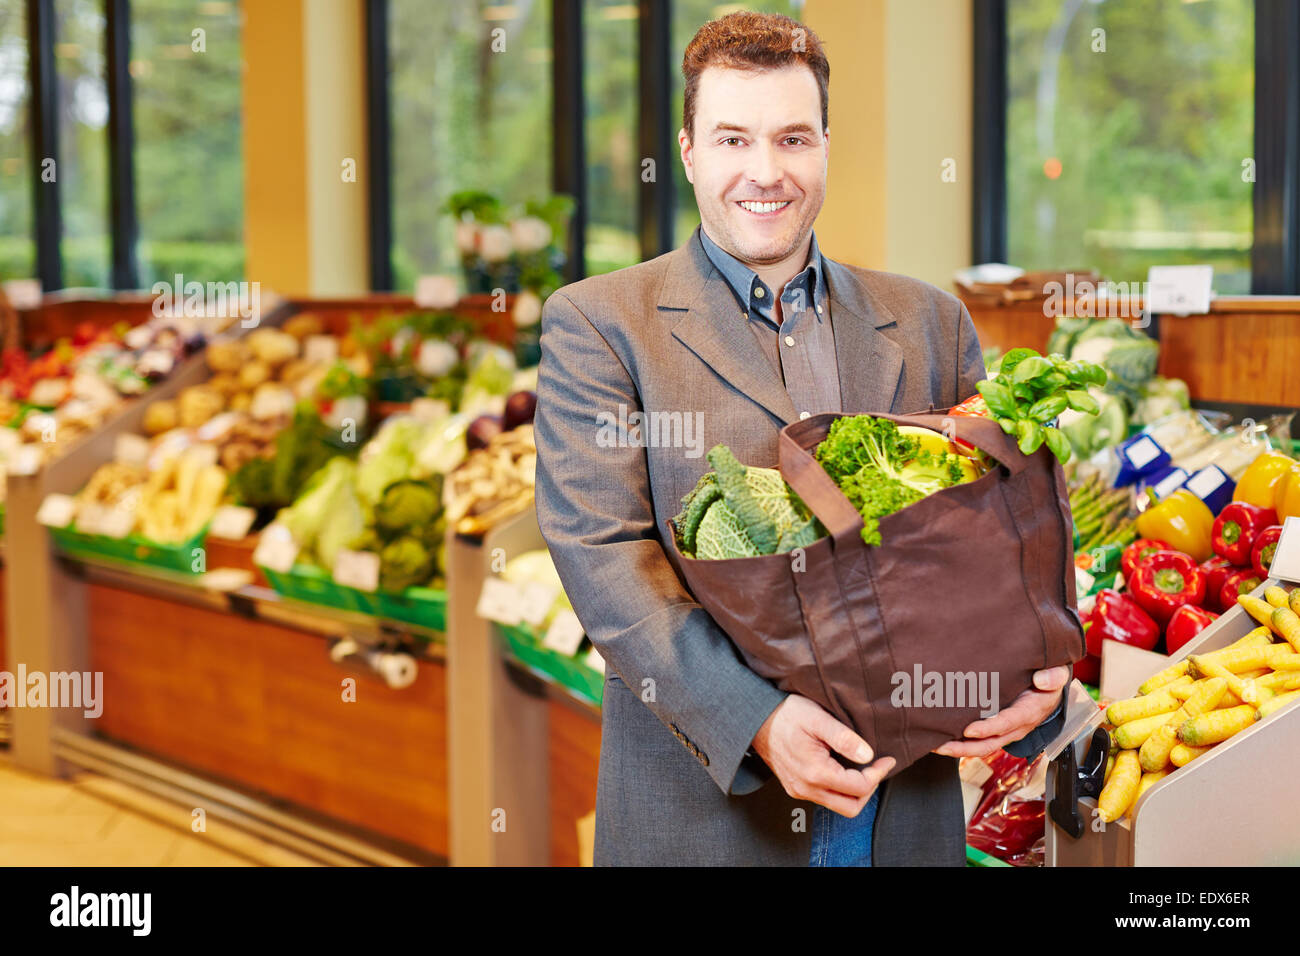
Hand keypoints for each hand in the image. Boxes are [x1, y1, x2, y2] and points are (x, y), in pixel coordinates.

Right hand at [751, 694, 894, 817]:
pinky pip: (825, 799)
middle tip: (875, 767)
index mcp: (815, 772)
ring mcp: (800, 791)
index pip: (859, 788)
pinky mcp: (795, 789)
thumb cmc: (786, 714)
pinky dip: (840, 789)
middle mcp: (806, 788)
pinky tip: (842, 769)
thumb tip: (868, 755)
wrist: (756, 720)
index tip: (886, 759)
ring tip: (861, 767)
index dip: (878, 774)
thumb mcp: (817, 717)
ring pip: (838, 806)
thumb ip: (844, 738)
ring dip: (855, 791)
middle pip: (851, 807)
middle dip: (869, 789)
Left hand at [933, 666, 1068, 757]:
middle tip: (942, 745)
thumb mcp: (1056, 676)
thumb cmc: (1048, 683)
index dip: (988, 728)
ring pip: (980, 746)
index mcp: (1028, 713)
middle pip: (989, 744)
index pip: (1007, 723)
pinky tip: (941, 737)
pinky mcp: (995, 729)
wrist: (1049, 691)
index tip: (969, 730)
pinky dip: (959, 742)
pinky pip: (977, 740)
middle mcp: (1014, 727)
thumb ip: (1052, 676)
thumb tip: (1041, 680)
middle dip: (964, 747)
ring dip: (957, 748)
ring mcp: (1004, 731)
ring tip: (934, 745)